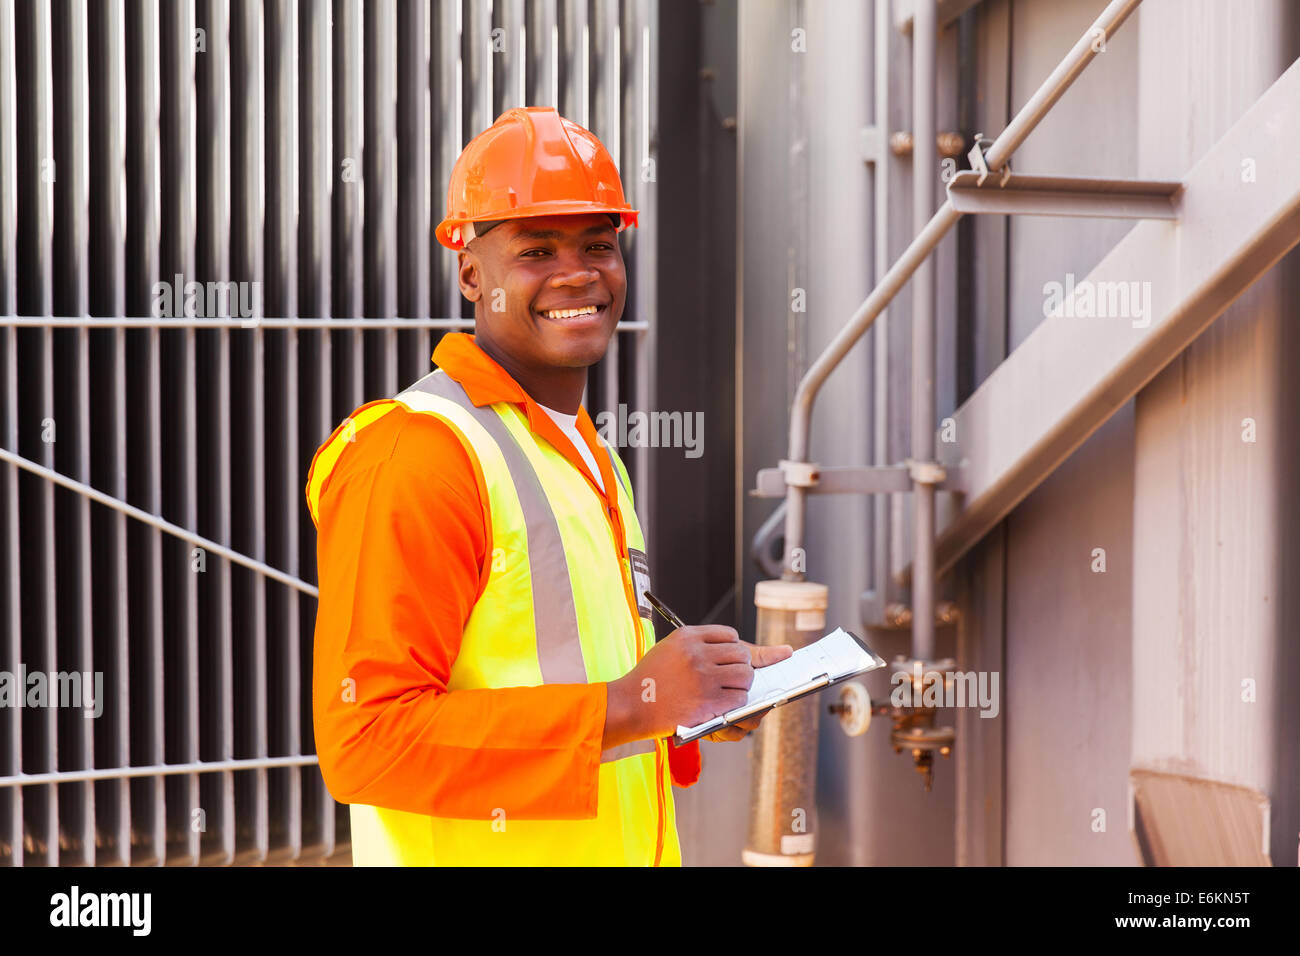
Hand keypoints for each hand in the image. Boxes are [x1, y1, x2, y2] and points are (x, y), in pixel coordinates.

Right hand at [605, 628, 794, 745]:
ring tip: (732, 691)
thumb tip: (724, 649)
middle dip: (741, 666)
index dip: (733, 648)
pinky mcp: (708, 702)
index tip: (729, 658)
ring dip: (742, 685)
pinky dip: (737, 703)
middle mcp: (697, 654)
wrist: (631, 705)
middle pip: (741, 654)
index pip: (729, 635)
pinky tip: (725, 704)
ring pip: (744, 675)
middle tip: (734, 677)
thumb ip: (695, 645)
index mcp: (687, 637)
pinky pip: (739, 698)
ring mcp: (704, 678)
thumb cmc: (649, 680)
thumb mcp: (668, 648)